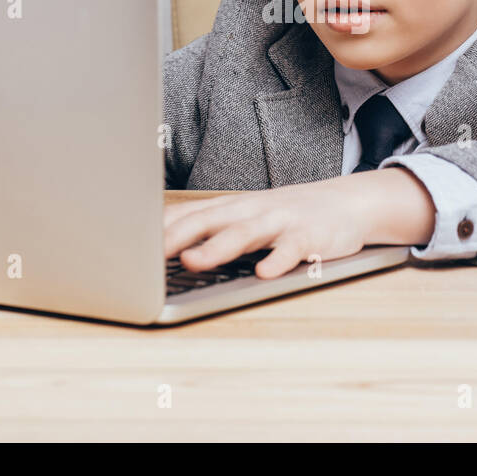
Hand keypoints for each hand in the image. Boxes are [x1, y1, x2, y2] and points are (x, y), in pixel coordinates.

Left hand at [164, 168, 435, 278]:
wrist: (348, 203)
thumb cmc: (287, 215)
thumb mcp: (248, 216)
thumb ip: (212, 228)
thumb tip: (164, 246)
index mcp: (233, 207)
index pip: (189, 215)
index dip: (159, 230)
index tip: (128, 245)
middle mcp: (253, 210)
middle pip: (210, 220)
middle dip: (178, 236)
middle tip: (149, 253)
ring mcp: (281, 221)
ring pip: (246, 233)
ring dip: (218, 246)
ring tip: (193, 261)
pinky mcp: (310, 237)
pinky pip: (292, 249)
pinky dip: (278, 260)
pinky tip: (264, 272)